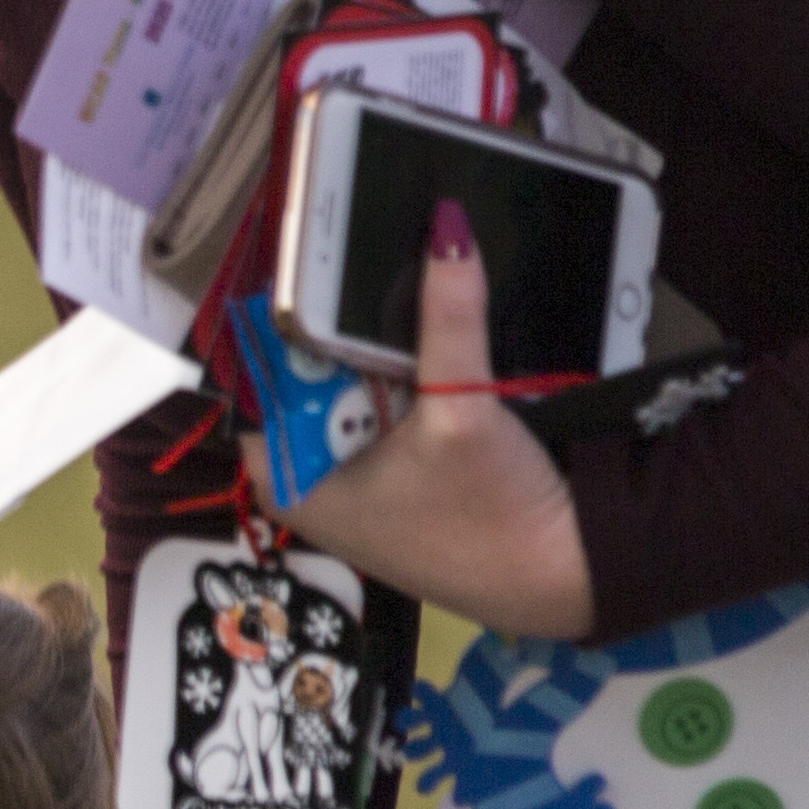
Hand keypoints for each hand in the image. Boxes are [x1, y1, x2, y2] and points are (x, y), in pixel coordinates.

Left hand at [267, 208, 595, 636]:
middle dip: (326, 322)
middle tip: (348, 241)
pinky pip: (375, 408)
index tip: (302, 252)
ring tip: (384, 267)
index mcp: (284, 475)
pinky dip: (395, 374)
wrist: (559, 581)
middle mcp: (304, 478)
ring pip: (340, 389)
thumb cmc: (492, 513)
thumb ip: (448, 319)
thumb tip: (445, 227)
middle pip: (296, 378)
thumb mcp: (462, 408)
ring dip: (366, 345)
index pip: (249, 378)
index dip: (273, 317)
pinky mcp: (391, 476)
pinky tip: (417, 332)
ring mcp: (348, 479)